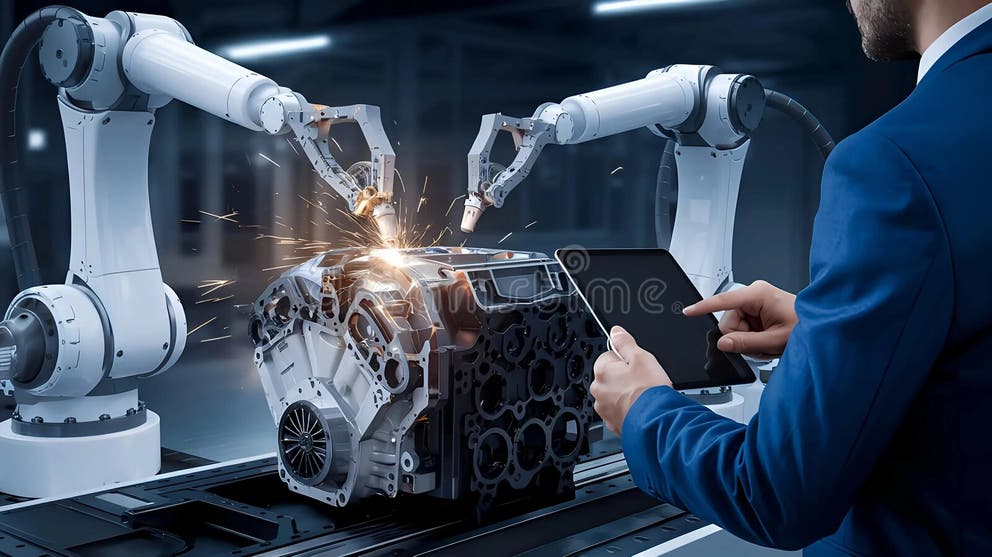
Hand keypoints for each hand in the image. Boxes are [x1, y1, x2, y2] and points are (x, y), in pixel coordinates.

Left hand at [592, 326, 672, 435]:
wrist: (656, 421)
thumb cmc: (649, 390)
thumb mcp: (641, 357)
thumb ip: (625, 342)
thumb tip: (616, 332)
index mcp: (602, 371)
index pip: (608, 356)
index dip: (624, 360)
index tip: (635, 365)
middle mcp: (598, 391)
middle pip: (610, 377)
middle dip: (624, 378)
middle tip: (642, 381)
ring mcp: (604, 409)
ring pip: (614, 395)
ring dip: (625, 394)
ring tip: (642, 396)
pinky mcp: (612, 423)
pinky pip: (618, 411)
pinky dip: (628, 409)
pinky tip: (640, 408)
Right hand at [682, 280, 796, 358]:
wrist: (823, 327)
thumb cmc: (807, 326)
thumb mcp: (775, 340)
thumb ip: (746, 343)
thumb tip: (723, 343)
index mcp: (758, 294)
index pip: (723, 301)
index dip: (703, 307)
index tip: (688, 311)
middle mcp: (755, 295)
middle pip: (729, 322)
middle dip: (741, 338)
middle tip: (761, 345)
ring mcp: (756, 302)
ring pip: (735, 328)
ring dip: (749, 340)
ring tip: (768, 343)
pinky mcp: (758, 310)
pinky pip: (743, 328)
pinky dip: (753, 339)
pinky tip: (767, 340)